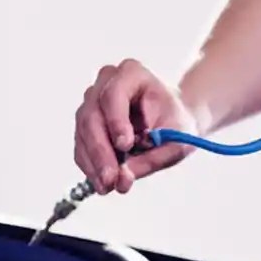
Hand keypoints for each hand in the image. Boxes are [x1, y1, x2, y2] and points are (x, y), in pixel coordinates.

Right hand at [74, 59, 200, 193]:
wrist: (173, 121)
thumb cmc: (177, 124)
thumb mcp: (178, 140)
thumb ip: (153, 157)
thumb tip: (122, 179)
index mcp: (132, 73)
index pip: (115, 94)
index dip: (116, 121)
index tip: (124, 146)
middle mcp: (106, 83)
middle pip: (93, 115)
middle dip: (101, 151)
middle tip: (111, 178)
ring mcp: (93, 102)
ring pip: (83, 132)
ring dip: (93, 162)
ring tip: (108, 186)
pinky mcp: (87, 123)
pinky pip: (81, 145)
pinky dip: (90, 166)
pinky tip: (101, 183)